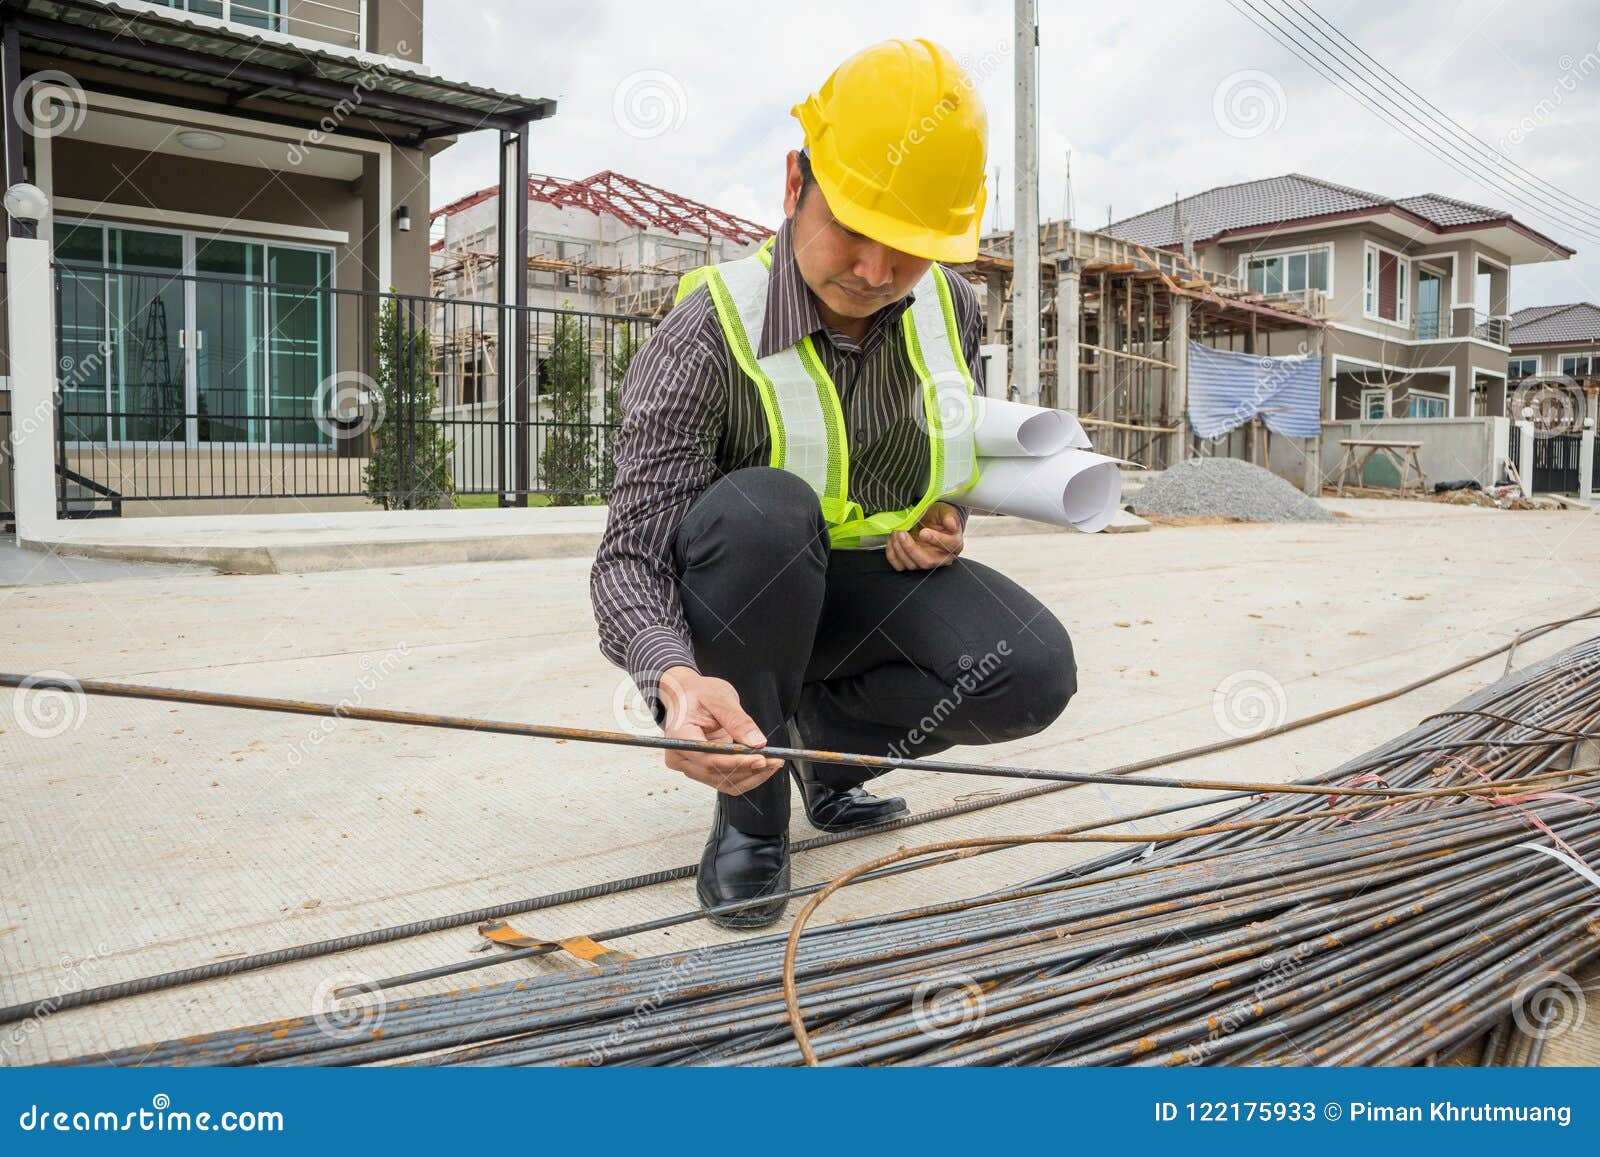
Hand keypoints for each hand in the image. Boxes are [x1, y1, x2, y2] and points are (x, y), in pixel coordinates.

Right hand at [657, 666, 783, 794]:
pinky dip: (745, 776)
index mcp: (679, 736)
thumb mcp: (719, 698)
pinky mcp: (702, 770)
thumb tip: (756, 742)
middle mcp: (680, 756)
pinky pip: (725, 781)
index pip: (707, 758)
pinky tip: (761, 766)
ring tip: (772, 761)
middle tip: (774, 759)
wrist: (687, 696)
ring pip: (723, 782)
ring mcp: (690, 766)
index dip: (735, 762)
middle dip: (748, 769)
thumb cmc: (698, 694)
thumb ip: (737, 720)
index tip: (760, 759)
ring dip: (750, 776)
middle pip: (716, 773)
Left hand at [886, 502, 963, 570]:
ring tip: (896, 532)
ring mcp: (925, 562)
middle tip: (902, 533)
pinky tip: (892, 540)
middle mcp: (940, 558)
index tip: (923, 532)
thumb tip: (952, 525)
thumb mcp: (946, 511)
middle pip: (926, 561)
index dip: (935, 540)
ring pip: (911, 564)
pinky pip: (900, 565)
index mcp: (953, 545)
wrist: (929, 520)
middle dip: (911, 548)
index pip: (949, 546)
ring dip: (899, 549)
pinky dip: (892, 554)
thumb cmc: (939, 517)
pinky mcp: (911, 563)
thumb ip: (949, 516)